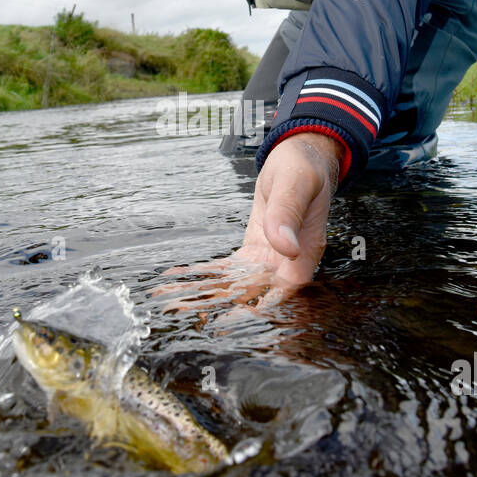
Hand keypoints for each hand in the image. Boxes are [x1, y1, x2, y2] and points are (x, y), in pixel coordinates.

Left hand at [156, 131, 341, 317]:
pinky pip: (228, 267)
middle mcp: (286, 262)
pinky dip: (204, 274)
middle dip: (217, 305)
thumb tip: (285, 248)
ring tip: (171, 302)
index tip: (227, 320)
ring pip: (235, 284)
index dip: (257, 309)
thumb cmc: (304, 167)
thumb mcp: (296, 183)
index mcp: (305, 251)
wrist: (302, 156)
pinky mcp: (254, 250)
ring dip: (204, 293)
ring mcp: (269, 258)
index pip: (282, 291)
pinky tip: (179, 277)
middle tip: (181, 312)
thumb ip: (287, 214)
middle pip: (251, 293)